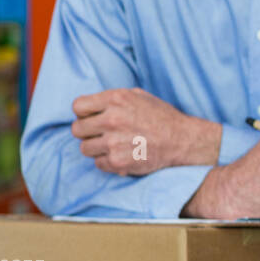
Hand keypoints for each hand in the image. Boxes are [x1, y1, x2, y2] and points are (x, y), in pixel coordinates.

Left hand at [72, 87, 220, 173]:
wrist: (183, 141)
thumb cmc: (162, 117)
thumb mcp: (139, 96)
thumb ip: (113, 99)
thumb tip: (90, 107)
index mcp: (116, 99)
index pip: (78, 106)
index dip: (85, 113)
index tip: (94, 118)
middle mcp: (112, 119)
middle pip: (77, 129)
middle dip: (88, 132)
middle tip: (103, 134)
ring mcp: (114, 142)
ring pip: (84, 148)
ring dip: (97, 148)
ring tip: (114, 145)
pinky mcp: (117, 162)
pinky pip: (98, 163)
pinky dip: (108, 162)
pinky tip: (122, 155)